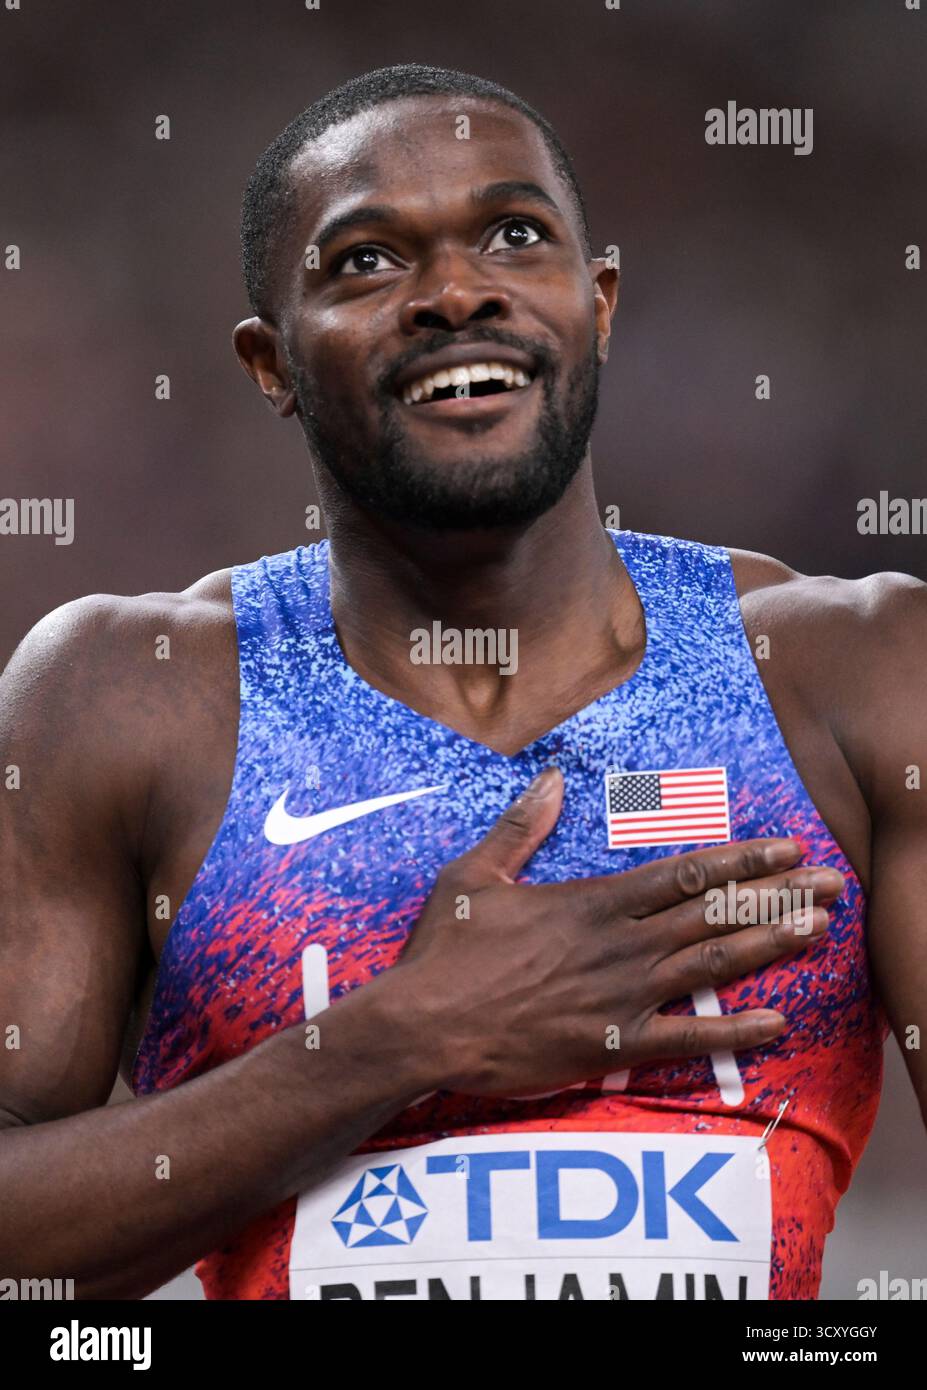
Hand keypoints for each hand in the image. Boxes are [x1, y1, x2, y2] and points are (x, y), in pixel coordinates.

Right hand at [396, 766, 841, 1096]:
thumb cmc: (443, 952)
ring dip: (769, 946)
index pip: (683, 873)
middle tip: (830, 885)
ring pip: (712, 966)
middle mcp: (619, 945)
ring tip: (817, 931)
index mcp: (591, 902)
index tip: (784, 848)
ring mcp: (621, 997)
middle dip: (776, 896)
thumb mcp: (473, 875)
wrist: (421, 1027)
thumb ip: (520, 828)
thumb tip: (550, 780)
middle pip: (713, 913)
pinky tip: (777, 1024)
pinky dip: (735, 1033)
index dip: (740, 859)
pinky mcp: (612, 1046)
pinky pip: (687, 1040)